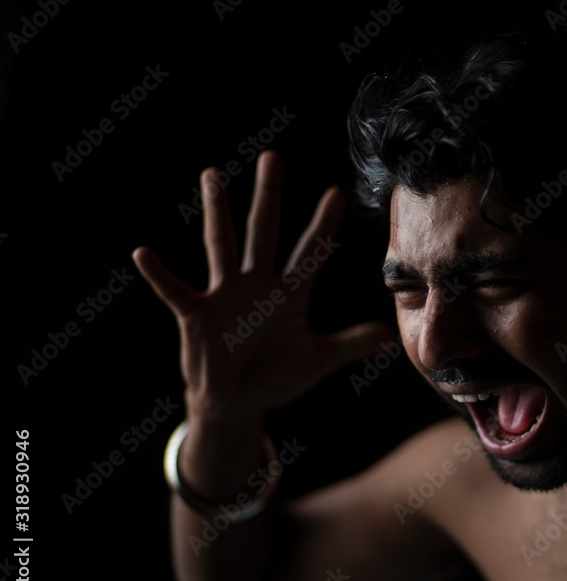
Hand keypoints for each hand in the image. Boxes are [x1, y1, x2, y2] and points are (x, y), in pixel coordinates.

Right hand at [133, 151, 394, 419]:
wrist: (239, 403)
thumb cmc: (276, 377)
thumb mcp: (317, 361)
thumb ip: (351, 345)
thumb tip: (391, 338)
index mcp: (289, 294)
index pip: (311, 252)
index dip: (324, 225)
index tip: (337, 192)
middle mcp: (257, 285)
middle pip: (265, 232)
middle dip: (270, 197)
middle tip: (272, 157)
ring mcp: (226, 296)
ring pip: (222, 246)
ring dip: (218, 212)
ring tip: (213, 174)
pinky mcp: (198, 316)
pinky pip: (177, 292)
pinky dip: (160, 276)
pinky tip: (143, 254)